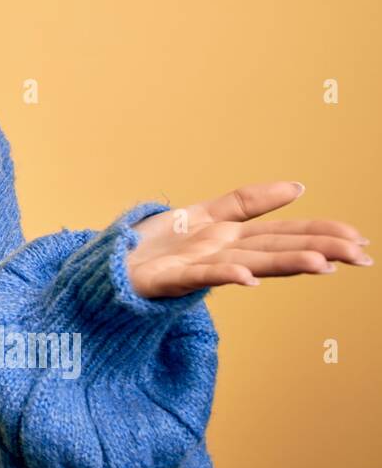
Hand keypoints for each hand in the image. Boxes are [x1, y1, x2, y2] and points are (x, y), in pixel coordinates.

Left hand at [126, 181, 370, 298]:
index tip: (359, 239)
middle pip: (274, 250)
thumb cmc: (157, 245)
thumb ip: (249, 202)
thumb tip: (299, 187)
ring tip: (322, 264)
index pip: (284, 234)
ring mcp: (195, 269)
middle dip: (318, 250)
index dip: (319, 234)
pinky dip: (223, 275)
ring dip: (284, 264)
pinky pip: (197, 276)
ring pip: (247, 263)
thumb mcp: (204, 214)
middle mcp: (220, 255)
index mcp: (230, 239)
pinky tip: (247, 278)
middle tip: (361, 256)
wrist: (111, 265)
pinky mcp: (166, 279)